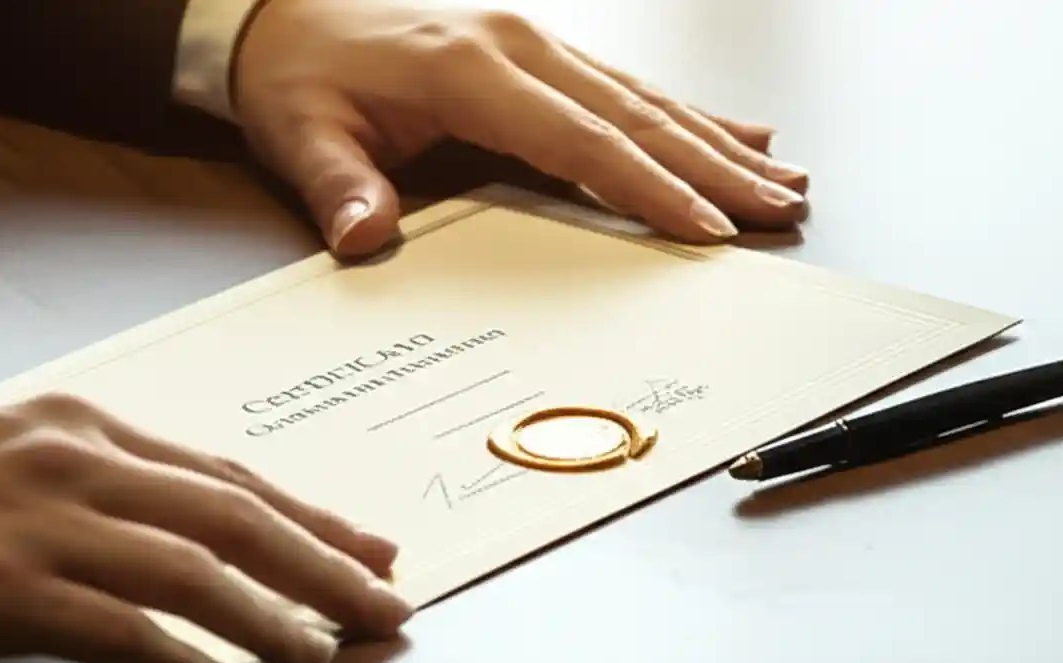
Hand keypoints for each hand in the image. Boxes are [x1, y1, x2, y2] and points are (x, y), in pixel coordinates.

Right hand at [0, 393, 410, 662]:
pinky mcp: (0, 586)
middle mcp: (73, 459)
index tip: (369, 548)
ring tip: (331, 648)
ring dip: (276, 614)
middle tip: (387, 599)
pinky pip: (121, 628)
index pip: (225, 475)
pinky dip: (186, 658)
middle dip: (325, 561)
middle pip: (234, 514)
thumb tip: (190, 520)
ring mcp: (38, 520)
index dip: (310, 514)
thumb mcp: (7, 462)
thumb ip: (98, 480)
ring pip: (197, 568)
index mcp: (80, 425)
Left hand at [234, 0, 809, 257]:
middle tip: (779, 208)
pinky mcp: (536, 48)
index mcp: (471, 71)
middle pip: (637, 116)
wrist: (281, 9)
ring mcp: (534, 41)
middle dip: (714, 168)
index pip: (583, 141)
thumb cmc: (298, 74)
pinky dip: (684, 111)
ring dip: (717, 139)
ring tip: (781, 174)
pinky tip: (732, 127)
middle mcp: (518, 47)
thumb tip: (366, 240)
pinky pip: (625, 83)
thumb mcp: (303, 133)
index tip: (709, 229)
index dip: (649, 189)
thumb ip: (341, 189)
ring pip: (645, 96)